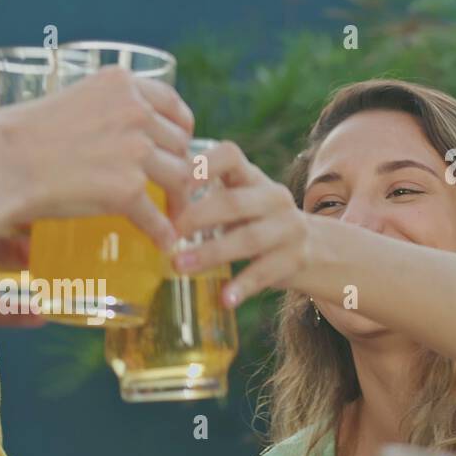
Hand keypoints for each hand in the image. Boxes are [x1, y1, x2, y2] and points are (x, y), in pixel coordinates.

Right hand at [0, 66, 196, 252]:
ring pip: (179, 177)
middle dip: (180, 166)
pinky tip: (163, 241)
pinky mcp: (127, 190)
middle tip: (173, 187)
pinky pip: (156, 216)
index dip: (182, 127)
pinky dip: (162, 231)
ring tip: (174, 216)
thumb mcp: (66, 99)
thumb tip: (104, 131)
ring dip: (179, 200)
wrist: (1, 165)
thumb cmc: (17, 135)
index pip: (171, 103)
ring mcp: (135, 151)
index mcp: (121, 85)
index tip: (180, 143)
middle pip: (180, 143)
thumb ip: (98, 110)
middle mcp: (135, 112)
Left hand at [171, 141, 311, 307]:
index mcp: (252, 177)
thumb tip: (139, 201)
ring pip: (248, 238)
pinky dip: (242, 286)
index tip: (174, 181)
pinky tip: (224, 299)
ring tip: (179, 266)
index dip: (202, 165)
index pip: (229, 156)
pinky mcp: (294, 259)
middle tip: (168, 233)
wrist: (315, 248)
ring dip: (211, 253)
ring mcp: (287, 228)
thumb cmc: (254, 222)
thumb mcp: (237, 200)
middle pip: (233, 202)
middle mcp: (273, 197)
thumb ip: (202, 197)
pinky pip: (265, 273)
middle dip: (197, 217)